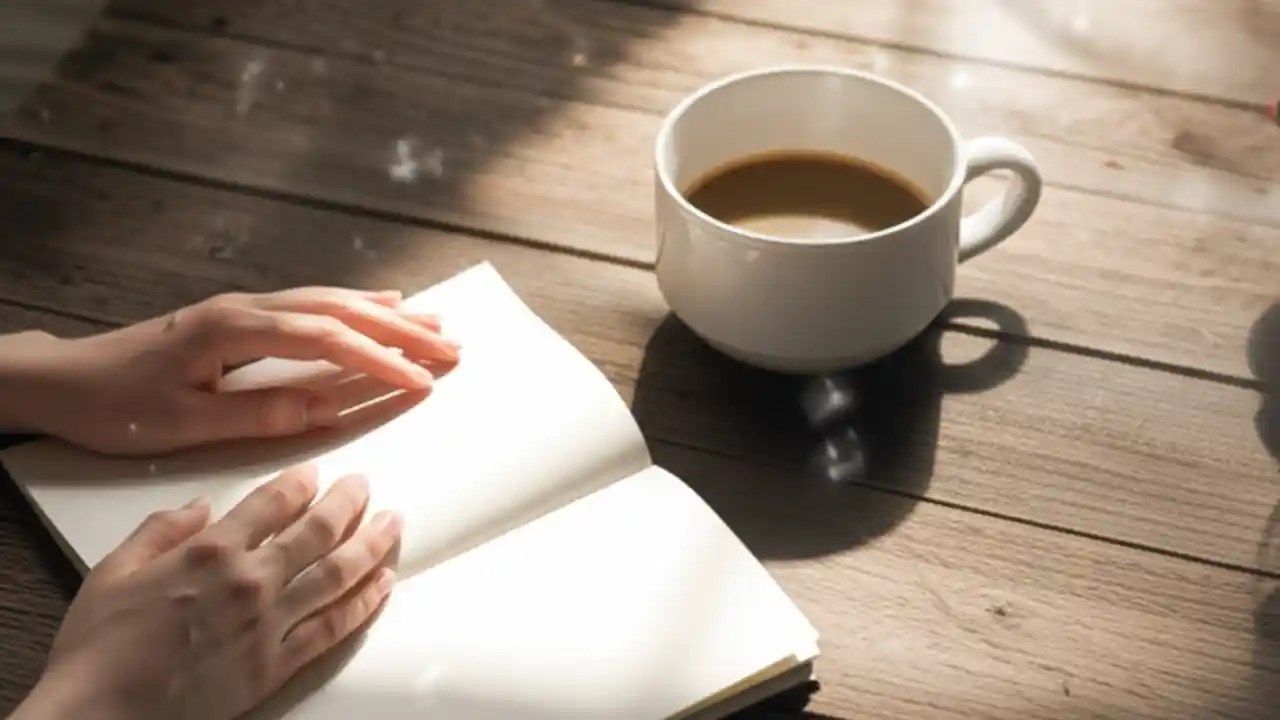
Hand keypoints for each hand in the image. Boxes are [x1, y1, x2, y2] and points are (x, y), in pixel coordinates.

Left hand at [0, 286, 458, 454]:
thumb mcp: (187, 424)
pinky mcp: (241, 317)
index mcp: (234, 330)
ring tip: (435, 324)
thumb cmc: (117, 406)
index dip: (380, 360)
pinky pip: (312, 304)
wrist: (65, 379)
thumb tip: (331, 408)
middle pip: (340, 311)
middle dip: (401, 332)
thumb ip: (263, 413)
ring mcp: (244, 307)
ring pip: (330, 301)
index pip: (327, 340)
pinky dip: (354, 305)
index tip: (424, 381)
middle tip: (453, 348)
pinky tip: (378, 305)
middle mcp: (246, 308)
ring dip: (386, 315)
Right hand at [13, 465, 399, 719]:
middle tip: (365, 486)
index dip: (299, 483)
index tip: (315, 473)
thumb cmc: (98, 650)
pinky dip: (363, 603)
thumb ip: (161, 530)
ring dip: (371, 545)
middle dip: (348, 503)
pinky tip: (382, 584)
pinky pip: (333, 628)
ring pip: (337, 574)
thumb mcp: (113, 571)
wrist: (101, 715)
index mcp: (210, 552)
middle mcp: (250, 582)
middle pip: (317, 531)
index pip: (271, 504)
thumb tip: (200, 505)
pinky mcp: (277, 665)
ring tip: (392, 525)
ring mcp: (269, 624)